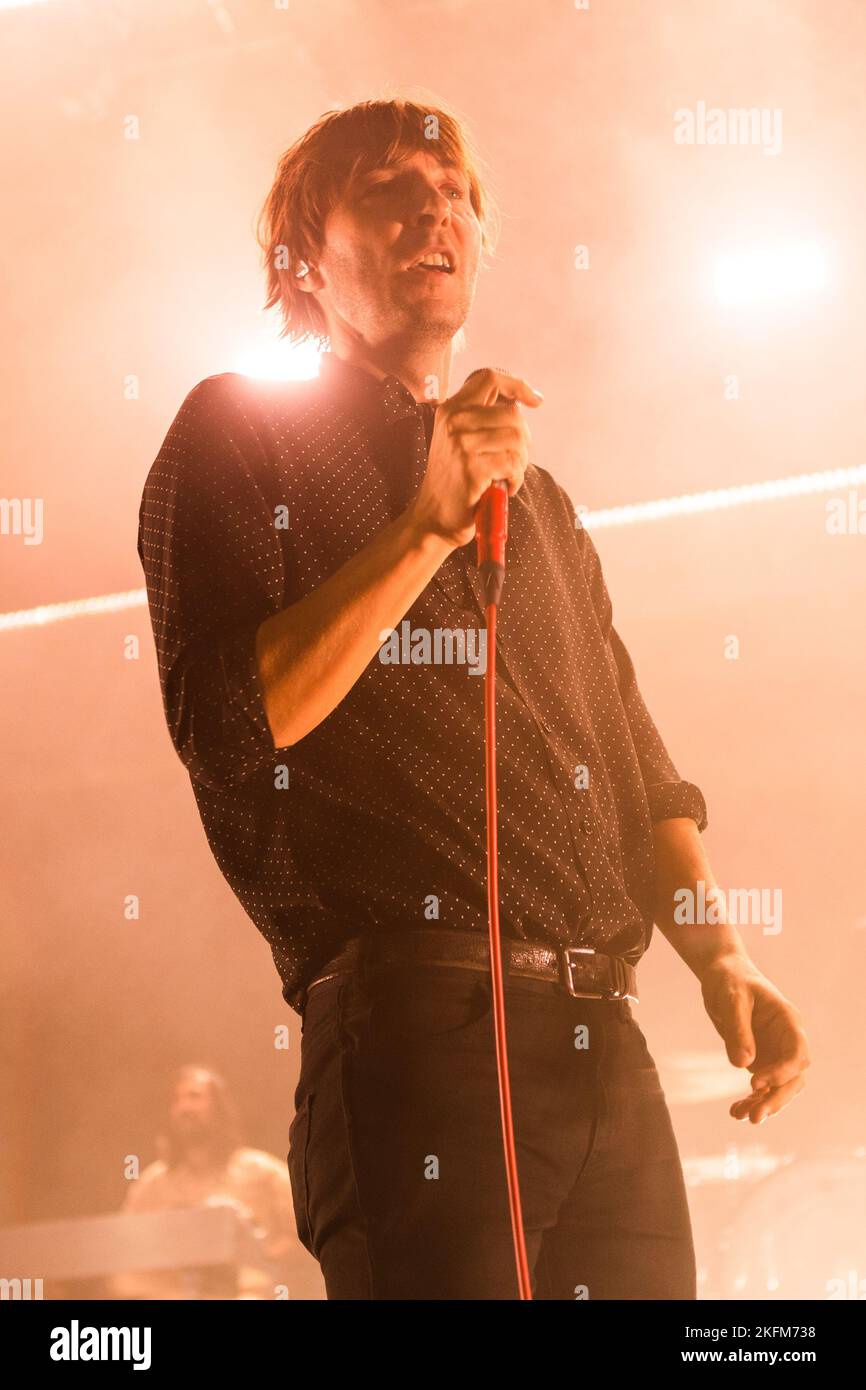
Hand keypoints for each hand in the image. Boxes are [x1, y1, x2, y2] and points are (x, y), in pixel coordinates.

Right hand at [408, 366, 542, 548]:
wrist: (434, 518)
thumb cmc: (455, 480)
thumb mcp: (459, 440)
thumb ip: (481, 418)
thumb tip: (520, 404)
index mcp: (451, 408)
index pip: (490, 377)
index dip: (517, 385)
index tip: (535, 400)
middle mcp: (454, 420)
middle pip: (513, 414)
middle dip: (523, 440)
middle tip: (515, 461)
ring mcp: (462, 443)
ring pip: (517, 439)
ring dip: (521, 462)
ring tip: (508, 476)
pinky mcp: (472, 467)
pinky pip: (513, 464)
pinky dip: (516, 479)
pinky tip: (505, 488)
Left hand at [699, 954, 810, 1123]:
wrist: (723, 975)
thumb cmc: (730, 980)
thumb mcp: (731, 999)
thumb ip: (738, 1029)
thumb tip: (742, 1064)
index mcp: (787, 1021)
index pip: (797, 1054)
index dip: (782, 1072)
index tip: (754, 1082)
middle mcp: (786, 1040)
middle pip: (794, 1078)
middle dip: (777, 1099)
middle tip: (755, 1116)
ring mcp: (775, 1052)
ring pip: (780, 1087)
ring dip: (764, 1104)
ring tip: (741, 1116)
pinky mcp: (761, 1060)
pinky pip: (762, 1087)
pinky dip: (751, 1101)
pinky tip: (735, 1111)